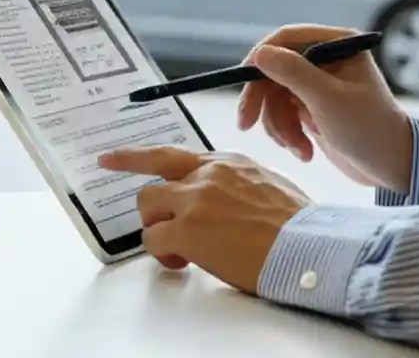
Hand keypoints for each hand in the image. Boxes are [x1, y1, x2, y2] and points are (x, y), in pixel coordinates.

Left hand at [98, 146, 308, 293]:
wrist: (308, 246)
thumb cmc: (299, 226)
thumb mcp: (269, 186)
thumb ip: (238, 184)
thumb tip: (227, 200)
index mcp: (227, 163)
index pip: (176, 155)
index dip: (142, 157)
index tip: (117, 157)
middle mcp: (207, 175)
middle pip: (152, 173)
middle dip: (135, 181)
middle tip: (109, 167)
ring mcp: (195, 200)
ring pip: (148, 206)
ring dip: (157, 229)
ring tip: (179, 249)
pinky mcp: (187, 230)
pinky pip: (153, 240)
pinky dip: (163, 255)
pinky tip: (184, 262)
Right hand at [239, 24, 412, 193]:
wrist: (393, 167)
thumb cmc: (369, 130)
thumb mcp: (328, 100)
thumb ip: (293, 74)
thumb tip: (259, 54)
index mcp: (338, 44)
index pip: (286, 39)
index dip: (261, 59)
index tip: (243, 82)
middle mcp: (327, 59)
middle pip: (275, 69)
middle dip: (263, 101)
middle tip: (246, 124)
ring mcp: (319, 84)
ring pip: (275, 96)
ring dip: (279, 125)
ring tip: (298, 148)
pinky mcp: (314, 108)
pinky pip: (284, 114)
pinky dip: (288, 134)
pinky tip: (305, 152)